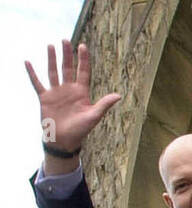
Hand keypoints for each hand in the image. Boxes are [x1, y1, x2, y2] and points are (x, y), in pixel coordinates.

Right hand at [25, 41, 120, 167]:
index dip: (83, 59)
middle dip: (67, 54)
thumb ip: (104, 104)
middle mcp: (69, 89)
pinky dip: (32, 73)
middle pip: (68, 68)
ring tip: (50, 45)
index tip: (82, 46)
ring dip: (51, 59)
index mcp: (81, 92)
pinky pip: (37, 83)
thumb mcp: (94, 116)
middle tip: (65, 40)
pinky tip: (28, 62)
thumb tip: (119, 95)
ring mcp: (56, 92)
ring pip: (53, 71)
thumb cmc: (81, 130)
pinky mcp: (45, 98)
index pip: (83, 71)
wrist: (65, 140)